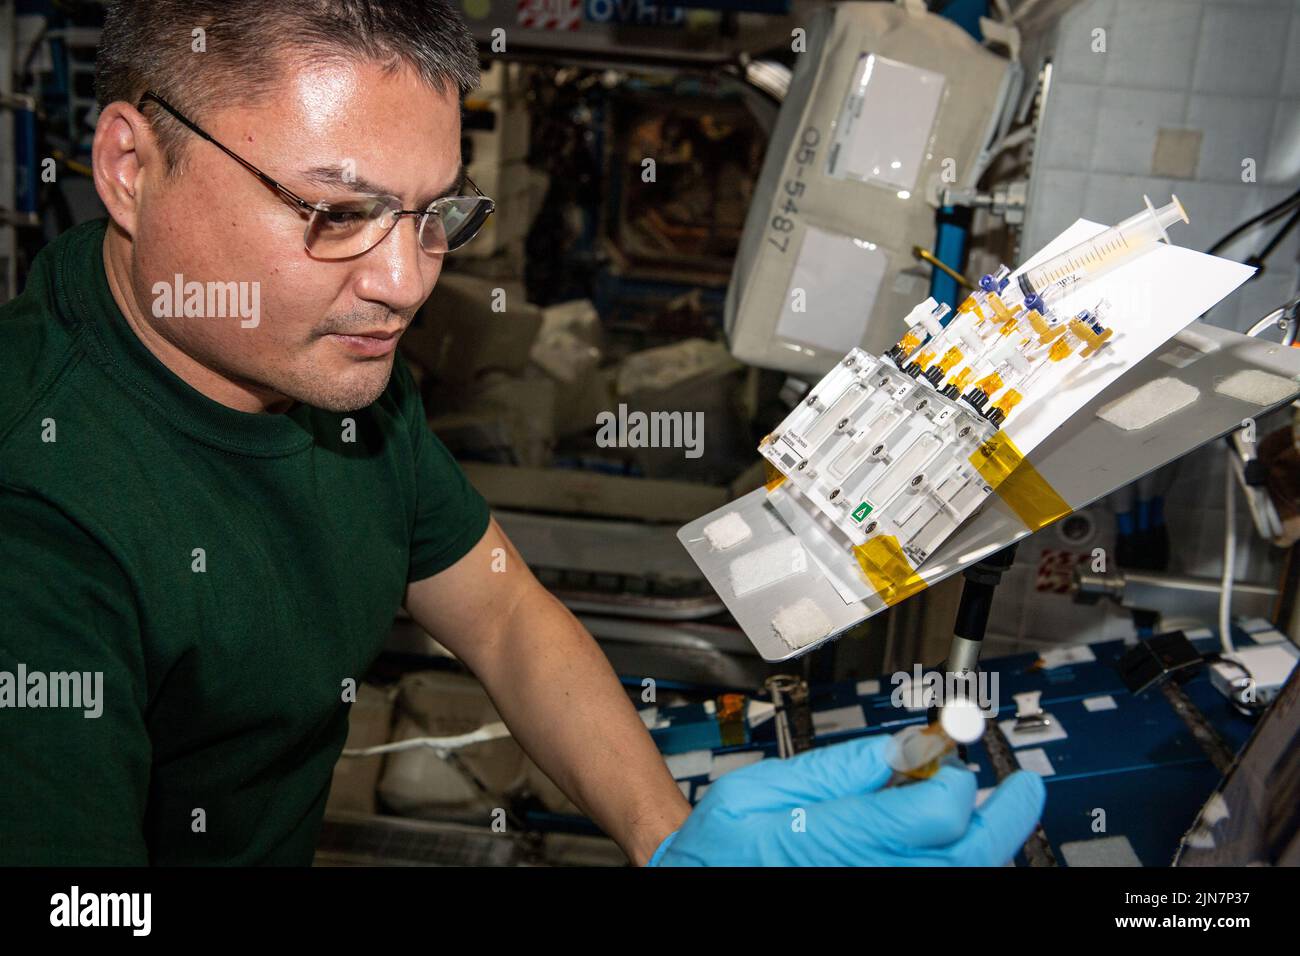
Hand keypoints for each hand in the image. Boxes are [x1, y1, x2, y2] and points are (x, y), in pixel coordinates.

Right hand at [649, 734, 1044, 865]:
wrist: (696, 888)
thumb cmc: (721, 846)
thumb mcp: (757, 790)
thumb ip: (831, 769)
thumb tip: (896, 749)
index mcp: (831, 841)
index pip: (933, 814)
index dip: (951, 776)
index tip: (944, 751)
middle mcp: (864, 878)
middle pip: (966, 856)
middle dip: (1003, 819)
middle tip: (1021, 790)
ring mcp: (873, 899)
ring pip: (957, 878)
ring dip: (981, 844)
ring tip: (984, 813)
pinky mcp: (877, 911)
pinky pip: (934, 890)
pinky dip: (953, 865)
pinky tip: (948, 843)